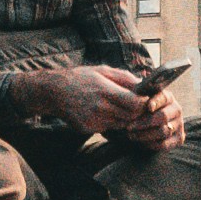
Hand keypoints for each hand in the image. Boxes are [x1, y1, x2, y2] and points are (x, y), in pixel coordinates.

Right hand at [22, 58, 173, 145]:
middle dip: (136, 113)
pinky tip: (105, 112)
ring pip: (121, 124)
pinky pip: (108, 128)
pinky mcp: (89, 129)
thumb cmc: (81, 77)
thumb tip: (143, 84)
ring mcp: (94, 120)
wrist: (55, 91)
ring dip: (125, 118)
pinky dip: (112, 122)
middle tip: (137, 106)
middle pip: (130, 117)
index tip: (146, 99)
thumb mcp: (102, 70)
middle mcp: (100, 107)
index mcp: (105, 90)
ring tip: (120, 107)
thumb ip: (124, 78)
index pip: (134, 103)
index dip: (143, 103)